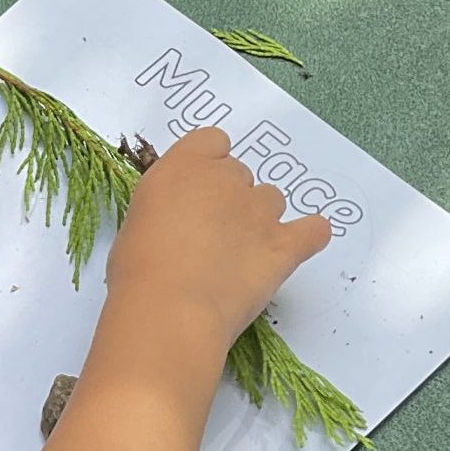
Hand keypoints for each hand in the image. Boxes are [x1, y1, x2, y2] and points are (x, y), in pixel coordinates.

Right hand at [105, 127, 329, 352]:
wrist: (169, 309)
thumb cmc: (136, 271)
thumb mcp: (135, 224)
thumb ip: (165, 210)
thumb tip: (177, 227)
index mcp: (184, 166)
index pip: (212, 141)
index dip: (206, 165)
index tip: (194, 194)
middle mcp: (226, 179)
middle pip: (240, 174)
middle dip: (228, 199)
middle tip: (208, 238)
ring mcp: (260, 211)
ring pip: (272, 200)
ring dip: (259, 219)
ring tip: (238, 255)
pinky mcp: (285, 245)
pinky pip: (314, 230)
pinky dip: (308, 236)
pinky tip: (295, 247)